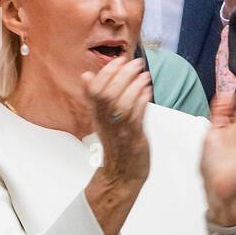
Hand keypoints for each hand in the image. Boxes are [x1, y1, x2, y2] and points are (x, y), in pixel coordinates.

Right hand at [82, 55, 151, 186]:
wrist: (121, 174)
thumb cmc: (116, 143)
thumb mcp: (103, 118)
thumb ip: (97, 97)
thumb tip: (87, 75)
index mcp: (97, 115)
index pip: (94, 90)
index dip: (106, 73)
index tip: (119, 60)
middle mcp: (105, 121)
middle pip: (107, 95)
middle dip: (123, 75)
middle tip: (136, 63)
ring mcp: (118, 130)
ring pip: (121, 104)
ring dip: (134, 86)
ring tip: (144, 75)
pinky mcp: (132, 138)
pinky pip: (136, 117)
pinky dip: (142, 101)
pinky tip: (148, 91)